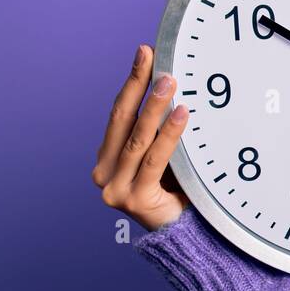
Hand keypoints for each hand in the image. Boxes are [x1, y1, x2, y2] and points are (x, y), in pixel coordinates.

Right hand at [92, 44, 190, 231]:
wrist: (185, 237)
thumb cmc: (177, 193)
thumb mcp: (164, 157)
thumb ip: (159, 132)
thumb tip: (174, 87)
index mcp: (108, 159)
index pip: (119, 113)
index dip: (132, 82)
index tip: (145, 53)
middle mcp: (104, 172)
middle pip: (122, 120)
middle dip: (137, 86)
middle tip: (152, 59)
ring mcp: (115, 187)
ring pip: (137, 137)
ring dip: (154, 106)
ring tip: (170, 82)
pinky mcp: (133, 199)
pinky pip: (155, 159)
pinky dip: (169, 135)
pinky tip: (181, 114)